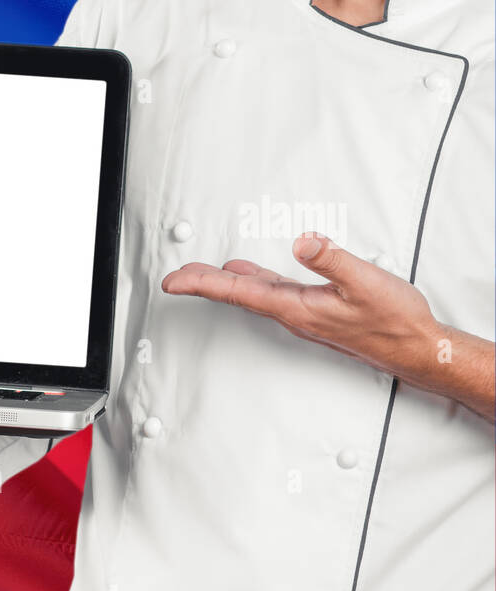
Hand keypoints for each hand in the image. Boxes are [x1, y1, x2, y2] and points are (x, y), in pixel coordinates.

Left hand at [162, 232, 495, 421]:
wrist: (416, 348)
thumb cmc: (394, 322)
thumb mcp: (365, 283)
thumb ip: (332, 260)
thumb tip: (303, 242)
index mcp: (295, 307)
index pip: (237, 292)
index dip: (202, 284)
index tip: (174, 281)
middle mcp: (293, 312)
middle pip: (237, 294)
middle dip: (203, 283)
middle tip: (176, 276)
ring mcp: (303, 312)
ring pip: (253, 293)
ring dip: (224, 282)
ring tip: (200, 272)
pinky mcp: (314, 309)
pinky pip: (273, 292)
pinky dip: (253, 280)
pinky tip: (248, 273)